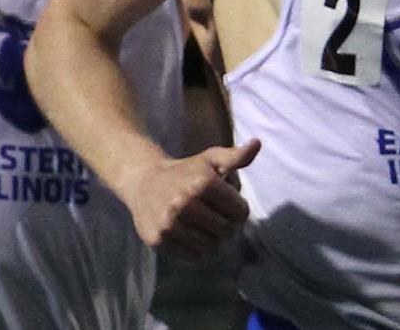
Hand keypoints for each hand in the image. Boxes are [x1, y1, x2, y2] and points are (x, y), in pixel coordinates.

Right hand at [118, 139, 259, 257]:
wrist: (142, 182)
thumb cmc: (184, 171)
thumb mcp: (210, 159)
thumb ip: (235, 156)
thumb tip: (257, 144)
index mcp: (202, 182)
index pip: (241, 212)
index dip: (239, 209)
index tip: (229, 205)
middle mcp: (184, 203)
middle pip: (227, 230)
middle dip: (227, 225)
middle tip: (217, 217)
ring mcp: (169, 224)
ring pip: (211, 247)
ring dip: (212, 239)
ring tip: (204, 227)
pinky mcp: (159, 240)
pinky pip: (192, 256)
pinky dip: (196, 249)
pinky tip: (190, 234)